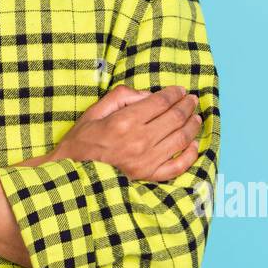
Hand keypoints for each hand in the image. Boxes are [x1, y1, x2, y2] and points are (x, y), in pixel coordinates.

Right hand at [52, 84, 201, 180]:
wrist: (71, 174)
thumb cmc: (81, 141)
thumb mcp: (95, 111)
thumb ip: (122, 97)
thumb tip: (148, 95)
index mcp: (125, 122)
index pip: (160, 102)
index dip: (174, 94)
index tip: (180, 90)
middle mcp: (139, 141)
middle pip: (174, 118)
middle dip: (187, 106)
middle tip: (192, 100)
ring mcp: (146, 161)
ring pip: (181, 139)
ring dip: (192, 125)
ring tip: (196, 117)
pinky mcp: (148, 176)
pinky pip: (177, 166)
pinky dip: (189, 155)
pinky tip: (193, 145)